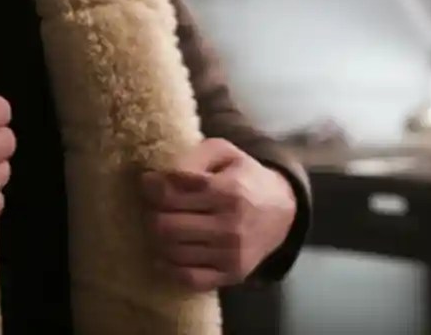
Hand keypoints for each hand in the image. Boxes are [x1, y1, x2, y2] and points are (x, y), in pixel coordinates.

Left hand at [141, 138, 297, 290]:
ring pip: (172, 251)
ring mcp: (231, 253)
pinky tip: (167, 253)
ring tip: (163, 225)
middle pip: (165, 224)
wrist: (282, 213)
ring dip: (158, 238)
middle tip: (155, 206)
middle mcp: (230, 225)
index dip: (151, 186)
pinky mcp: (231, 274)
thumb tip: (160, 176)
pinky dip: (169, 266)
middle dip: (152, 213)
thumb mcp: (225, 153)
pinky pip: (188, 278)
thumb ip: (193, 155)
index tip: (148, 182)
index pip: (172, 192)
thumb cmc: (245, 177)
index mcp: (228, 190)